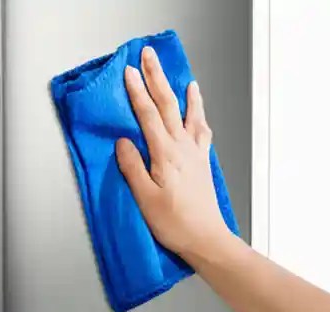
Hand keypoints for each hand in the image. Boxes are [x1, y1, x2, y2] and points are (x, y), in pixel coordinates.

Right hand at [117, 47, 236, 263]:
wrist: (206, 238)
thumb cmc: (174, 223)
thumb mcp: (145, 198)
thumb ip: (133, 167)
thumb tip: (123, 143)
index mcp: (165, 154)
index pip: (147, 115)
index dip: (137, 91)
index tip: (128, 71)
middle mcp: (183, 147)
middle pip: (168, 105)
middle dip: (157, 78)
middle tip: (148, 57)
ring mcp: (195, 153)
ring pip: (189, 114)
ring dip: (183, 93)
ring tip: (184, 77)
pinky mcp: (202, 162)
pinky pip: (202, 131)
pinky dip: (199, 116)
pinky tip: (198, 111)